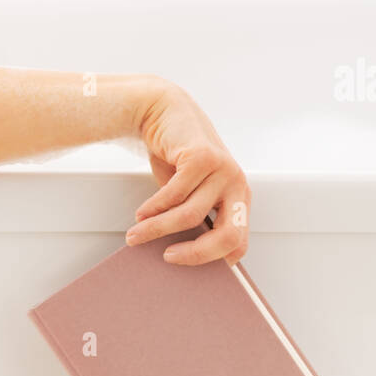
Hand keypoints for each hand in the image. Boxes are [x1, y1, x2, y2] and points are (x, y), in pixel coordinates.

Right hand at [125, 79, 250, 265]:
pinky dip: (153, 208)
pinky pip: (174, 195)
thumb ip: (194, 218)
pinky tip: (141, 213)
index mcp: (239, 198)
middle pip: (227, 236)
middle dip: (194, 254)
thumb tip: (178, 256)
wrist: (165, 111)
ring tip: (136, 235)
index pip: (238, 242)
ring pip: (189, 216)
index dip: (213, 260)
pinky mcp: (202, 158)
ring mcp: (223, 170)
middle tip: (168, 259)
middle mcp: (238, 184)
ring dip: (157, 230)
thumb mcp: (191, 192)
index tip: (186, 263)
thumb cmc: (177, 157)